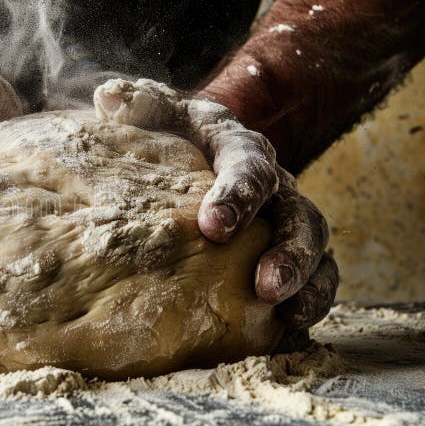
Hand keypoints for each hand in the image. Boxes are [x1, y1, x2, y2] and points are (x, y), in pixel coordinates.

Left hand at [94, 78, 337, 331]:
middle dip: (287, 251)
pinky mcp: (290, 249)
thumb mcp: (159, 111)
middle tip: (265, 286)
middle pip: (297, 213)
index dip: (237, 195)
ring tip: (285, 314)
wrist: (205, 146)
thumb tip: (106, 96)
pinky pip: (318, 276)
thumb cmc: (176, 135)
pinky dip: (312, 301)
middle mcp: (275, 183)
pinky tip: (289, 329)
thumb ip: (139, 105)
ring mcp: (287, 217)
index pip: (249, 165)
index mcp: (240, 147)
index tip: (212, 226)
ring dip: (306, 282)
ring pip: (316, 247)